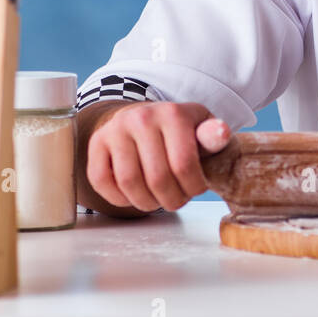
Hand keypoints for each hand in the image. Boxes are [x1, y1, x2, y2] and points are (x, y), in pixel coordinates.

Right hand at [86, 102, 230, 212]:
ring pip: (129, 183)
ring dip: (146, 203)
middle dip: (172, 200)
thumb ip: (214, 137)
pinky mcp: (96, 143)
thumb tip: (220, 133)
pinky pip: (101, 181)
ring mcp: (116, 129)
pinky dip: (119, 198)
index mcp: (173, 114)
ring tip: (158, 200)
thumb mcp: (203, 130)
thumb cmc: (179, 131)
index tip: (196, 189)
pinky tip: (135, 195)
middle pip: (157, 178)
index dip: (193, 188)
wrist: (144, 118)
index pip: (184, 165)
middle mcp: (141, 117)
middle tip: (177, 200)